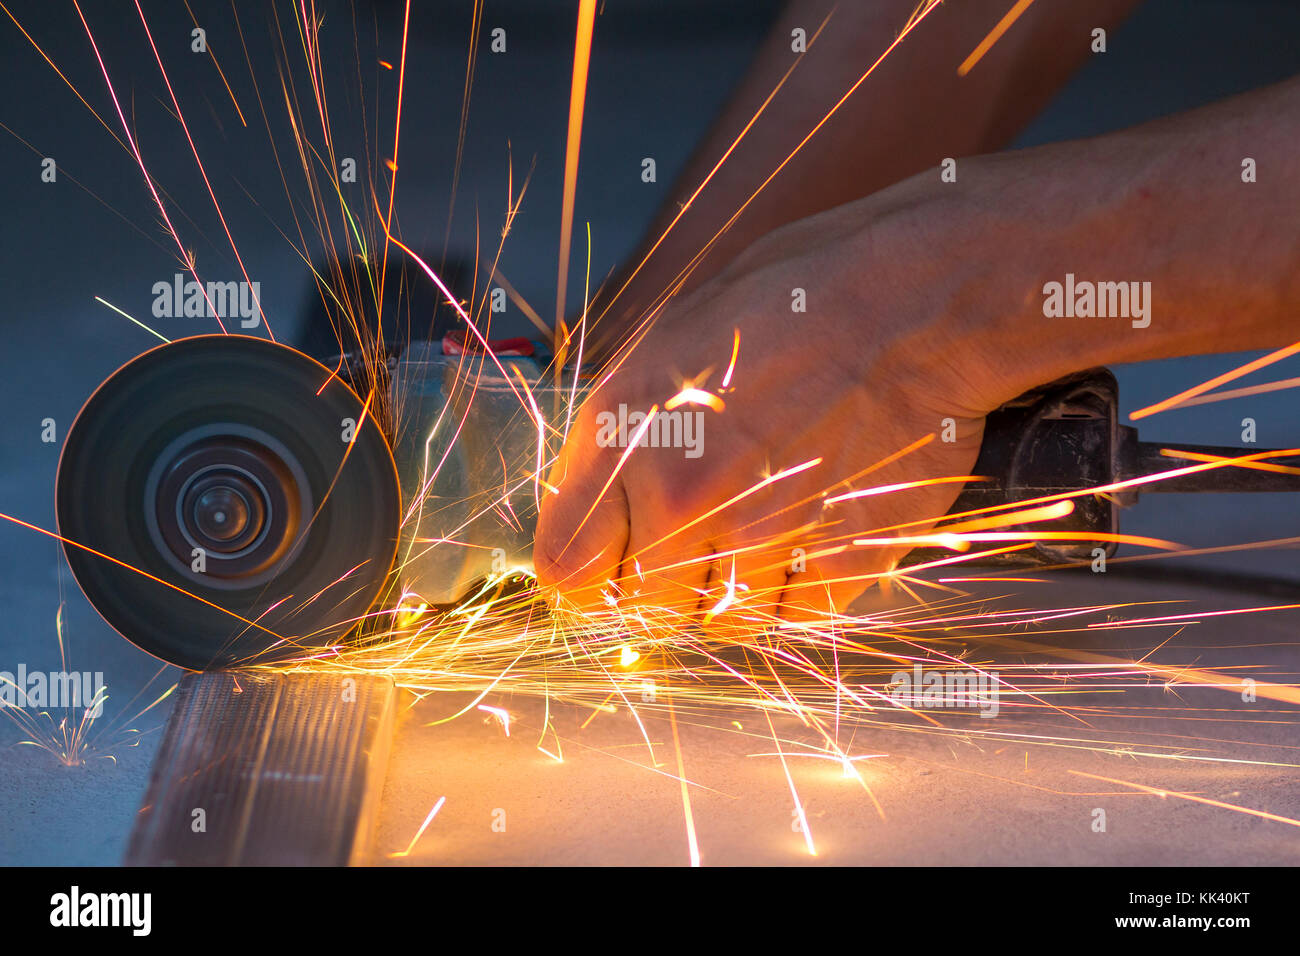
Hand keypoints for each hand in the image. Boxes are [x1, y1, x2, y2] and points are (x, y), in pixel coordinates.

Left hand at [534, 181, 1016, 624]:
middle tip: (703, 543)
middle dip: (666, 588)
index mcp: (624, 436)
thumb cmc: (787, 305)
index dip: (588, 578)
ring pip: (723, 623)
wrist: (912, 300)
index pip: (565, 570)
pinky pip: (799, 619)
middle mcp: (683, 495)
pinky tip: (815, 536)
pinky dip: (803, 593)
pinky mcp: (843, 557)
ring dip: (736, 591)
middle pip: (645, 613)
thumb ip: (615, 439)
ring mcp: (764, 534)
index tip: (613, 570)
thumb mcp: (665, 344)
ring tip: (766, 528)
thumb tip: (584, 514)